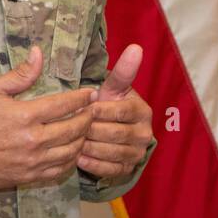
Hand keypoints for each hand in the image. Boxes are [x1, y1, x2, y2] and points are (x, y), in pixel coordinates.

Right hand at [0, 46, 97, 189]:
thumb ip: (20, 74)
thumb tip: (38, 53)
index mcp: (25, 115)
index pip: (64, 105)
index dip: (81, 98)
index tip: (91, 94)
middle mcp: (33, 140)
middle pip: (73, 129)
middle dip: (88, 118)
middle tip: (93, 111)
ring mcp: (32, 161)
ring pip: (71, 151)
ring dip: (82, 139)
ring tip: (85, 129)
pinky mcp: (29, 176)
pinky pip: (59, 170)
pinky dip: (71, 160)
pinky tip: (72, 150)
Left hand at [77, 43, 153, 179]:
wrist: (108, 130)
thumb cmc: (108, 104)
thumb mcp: (113, 87)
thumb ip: (123, 70)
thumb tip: (136, 47)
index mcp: (143, 112)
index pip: (121, 112)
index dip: (101, 110)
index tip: (84, 107)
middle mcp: (145, 134)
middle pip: (114, 134)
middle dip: (91, 129)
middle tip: (73, 125)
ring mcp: (137, 154)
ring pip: (110, 152)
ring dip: (89, 146)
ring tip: (72, 140)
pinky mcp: (127, 170)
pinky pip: (108, 170)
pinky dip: (91, 163)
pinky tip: (78, 157)